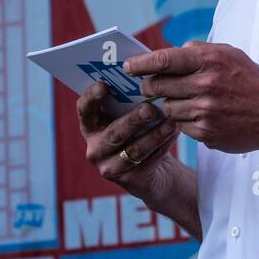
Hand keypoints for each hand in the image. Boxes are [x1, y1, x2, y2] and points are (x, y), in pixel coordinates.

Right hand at [77, 81, 182, 203]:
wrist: (151, 169)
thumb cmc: (139, 132)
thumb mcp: (130, 116)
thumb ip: (131, 102)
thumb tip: (148, 79)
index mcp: (91, 126)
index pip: (84, 109)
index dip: (91, 97)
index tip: (104, 85)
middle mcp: (95, 148)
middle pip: (113, 133)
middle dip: (132, 120)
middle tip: (150, 109)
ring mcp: (108, 166)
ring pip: (133, 150)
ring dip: (154, 135)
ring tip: (171, 123)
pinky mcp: (127, 180)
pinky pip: (146, 162)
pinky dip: (162, 146)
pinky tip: (174, 134)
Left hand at [123, 41, 258, 153]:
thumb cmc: (251, 80)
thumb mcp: (229, 54)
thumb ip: (199, 50)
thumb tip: (171, 52)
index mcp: (209, 60)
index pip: (163, 59)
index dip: (140, 63)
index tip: (128, 66)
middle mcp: (205, 84)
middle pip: (157, 85)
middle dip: (150, 86)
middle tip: (151, 86)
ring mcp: (205, 110)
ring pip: (166, 108)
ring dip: (170, 105)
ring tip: (187, 101)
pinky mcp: (205, 132)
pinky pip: (179, 126)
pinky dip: (184, 121)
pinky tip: (200, 116)